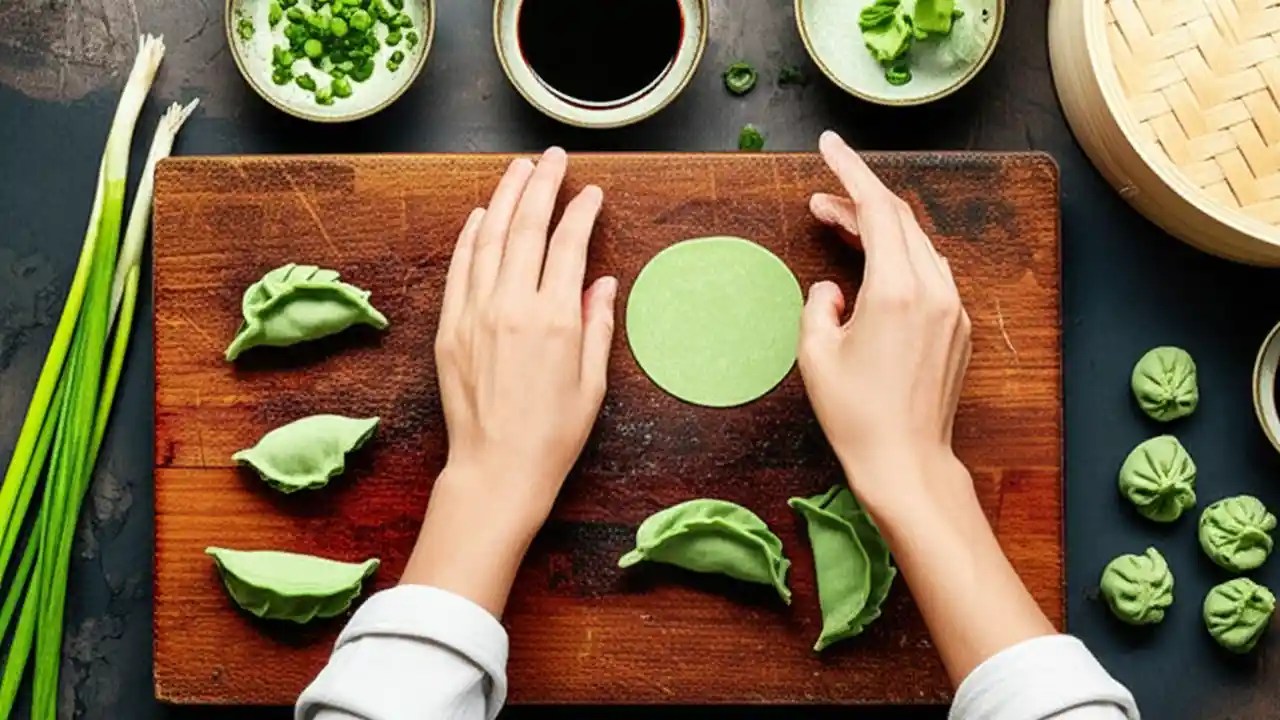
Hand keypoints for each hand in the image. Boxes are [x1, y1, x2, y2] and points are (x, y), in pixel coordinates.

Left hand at [402, 148, 616, 614]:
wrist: (496, 471)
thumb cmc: (552, 436)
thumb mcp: (592, 383)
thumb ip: (597, 325)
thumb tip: (602, 283)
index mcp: (555, 319)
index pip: (569, 244)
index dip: (581, 211)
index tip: (592, 193)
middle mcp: (512, 306)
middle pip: (526, 227)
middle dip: (542, 184)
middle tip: (553, 159)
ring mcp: (475, 313)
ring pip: (489, 238)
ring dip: (505, 197)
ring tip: (519, 169)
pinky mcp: (450, 327)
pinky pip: (460, 267)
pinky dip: (470, 236)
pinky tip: (483, 215)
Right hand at [801, 132, 1053, 683]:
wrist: (906, 462)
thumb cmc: (856, 415)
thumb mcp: (816, 354)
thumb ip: (819, 305)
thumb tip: (833, 289)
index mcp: (897, 290)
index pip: (877, 208)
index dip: (850, 170)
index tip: (828, 144)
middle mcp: (933, 291)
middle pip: (899, 220)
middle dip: (858, 199)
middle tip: (819, 198)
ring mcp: (952, 309)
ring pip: (917, 245)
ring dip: (879, 229)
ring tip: (839, 229)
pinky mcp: (957, 328)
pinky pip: (929, 273)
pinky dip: (898, 257)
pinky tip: (872, 269)